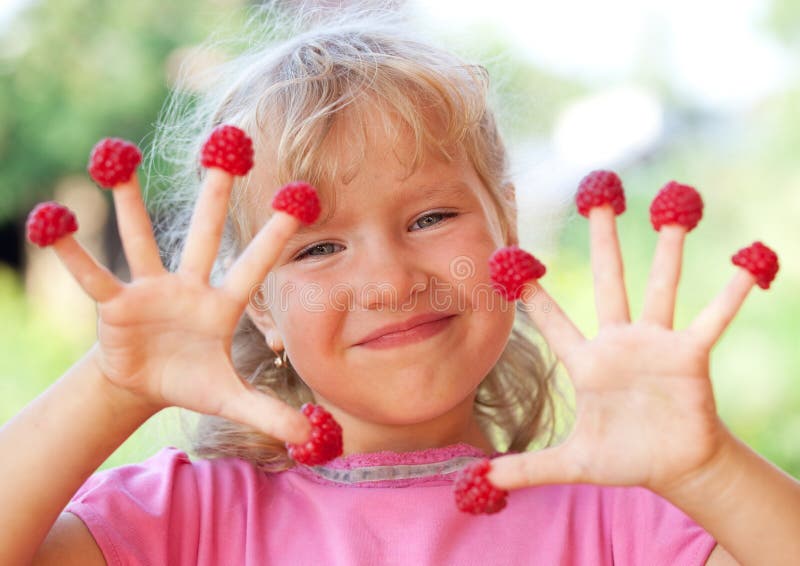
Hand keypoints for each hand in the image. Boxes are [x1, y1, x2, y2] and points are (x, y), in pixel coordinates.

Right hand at [49, 168, 310, 443]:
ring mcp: (150, 288)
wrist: (146, 385)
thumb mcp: (231, 399)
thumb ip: (269, 411)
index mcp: (224, 305)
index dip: (277, 232)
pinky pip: (92, 273)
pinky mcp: (114, 303)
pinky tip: (51, 219)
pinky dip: (71, 250)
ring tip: (117, 155)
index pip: (257, 264)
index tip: (300, 193)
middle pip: (205, 231)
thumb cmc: (194, 381)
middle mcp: (190, 285)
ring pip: (140, 237)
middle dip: (215, 191)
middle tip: (227, 142)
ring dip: (129, 200)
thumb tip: (310, 436)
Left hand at [488, 205, 760, 495]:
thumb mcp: (571, 465)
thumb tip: (483, 481)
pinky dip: (732, 291)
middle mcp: (619, 342)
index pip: (551, 320)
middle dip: (603, 238)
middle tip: (597, 194)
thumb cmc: (623, 459)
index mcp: (586, 362)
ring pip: (661, 285)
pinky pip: (714, 317)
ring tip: (674, 205)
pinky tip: (749, 260)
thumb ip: (527, 468)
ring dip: (668, 248)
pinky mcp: (692, 355)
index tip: (512, 258)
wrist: (674, 468)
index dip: (532, 293)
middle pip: (608, 279)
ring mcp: (656, 344)